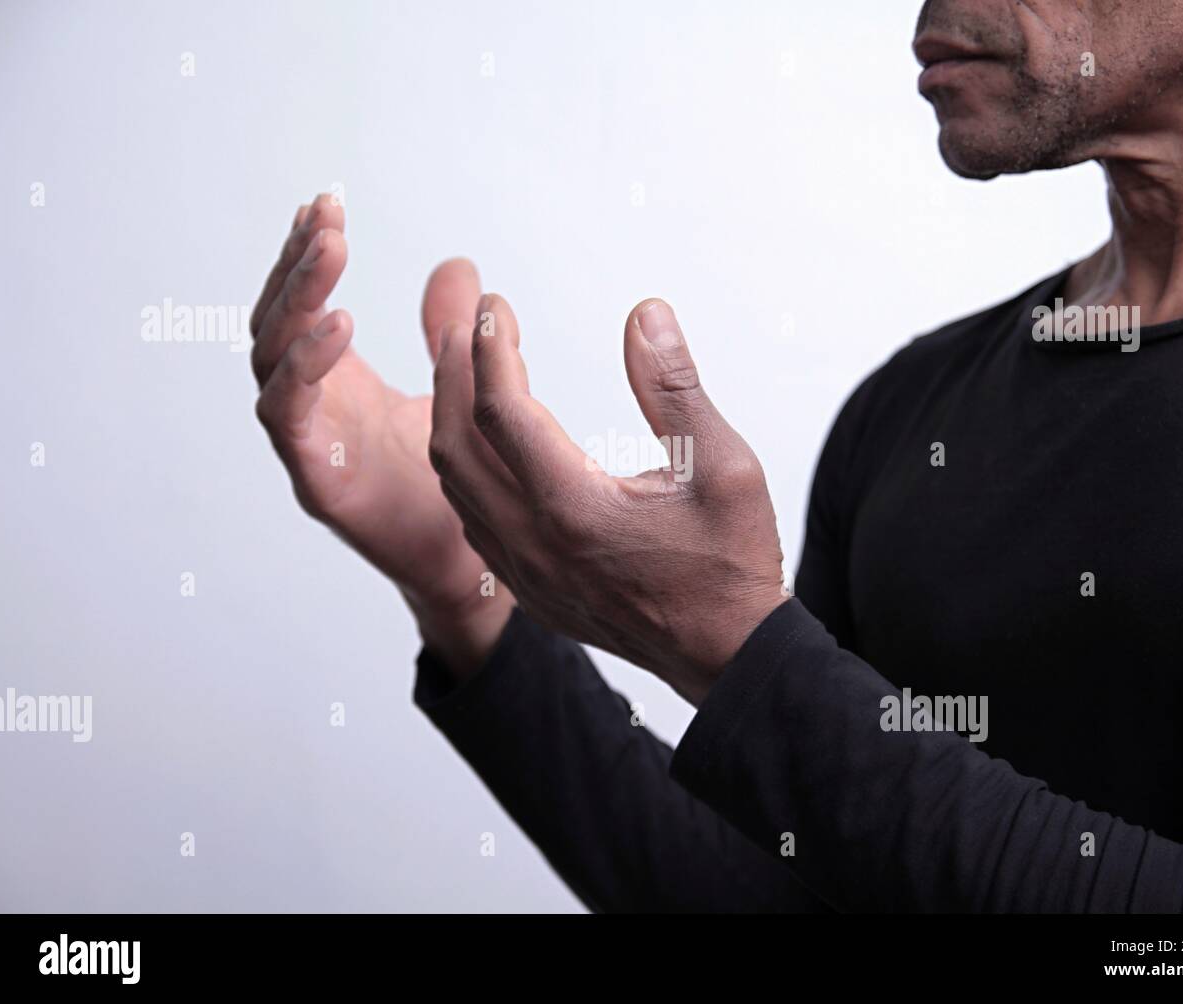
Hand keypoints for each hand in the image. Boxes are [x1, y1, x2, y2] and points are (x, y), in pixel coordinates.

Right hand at [250, 195, 512, 675]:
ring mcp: (307, 444)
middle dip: (295, 266)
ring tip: (330, 251)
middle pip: (274, 322)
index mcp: (337, 382)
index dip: (303, 257)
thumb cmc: (450, 482)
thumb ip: (447, 333)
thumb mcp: (454, 389)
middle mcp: (312, 407)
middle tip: (324, 216)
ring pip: (270, 361)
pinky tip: (339, 325)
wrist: (464, 562)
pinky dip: (305, 367)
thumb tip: (459, 267)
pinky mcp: (316, 481)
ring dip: (296, 300)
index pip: (299, 306)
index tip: (322, 205)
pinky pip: (290, 416)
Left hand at [429, 294, 786, 703]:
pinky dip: (465, 470)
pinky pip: (473, 522)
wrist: (728, 657)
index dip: (490, 348)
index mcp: (575, 509)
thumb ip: (675, 388)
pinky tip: (485, 444)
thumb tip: (644, 317)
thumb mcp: (723, 466)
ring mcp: (528, 574)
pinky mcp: (532, 591)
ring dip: (451, 422)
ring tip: (465, 371)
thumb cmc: (731, 565)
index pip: (502, 411)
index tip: (494, 306)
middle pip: (457, 445)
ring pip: (456, 487)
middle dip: (452, 374)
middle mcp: (536, 544)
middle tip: (464, 325)